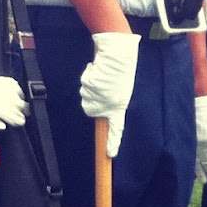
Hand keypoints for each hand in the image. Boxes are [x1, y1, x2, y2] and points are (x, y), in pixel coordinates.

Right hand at [80, 32, 139, 155]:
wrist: (117, 52)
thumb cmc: (121, 69)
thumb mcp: (120, 89)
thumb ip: (113, 102)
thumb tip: (103, 112)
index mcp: (121, 105)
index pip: (117, 128)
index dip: (113, 141)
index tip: (110, 154)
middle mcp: (110, 104)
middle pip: (91, 110)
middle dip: (92, 99)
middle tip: (103, 86)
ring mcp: (100, 96)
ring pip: (86, 97)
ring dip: (91, 86)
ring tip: (102, 76)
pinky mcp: (93, 86)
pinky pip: (85, 84)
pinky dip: (89, 76)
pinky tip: (98, 70)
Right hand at [194, 92, 206, 184]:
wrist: (192, 95)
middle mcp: (201, 143)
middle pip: (206, 163)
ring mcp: (190, 142)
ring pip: (195, 162)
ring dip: (200, 173)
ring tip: (204, 181)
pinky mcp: (182, 139)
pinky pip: (187, 155)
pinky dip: (190, 165)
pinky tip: (192, 171)